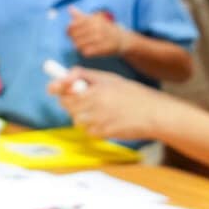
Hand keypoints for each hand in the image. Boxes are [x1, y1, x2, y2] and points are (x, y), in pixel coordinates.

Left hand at [47, 67, 171, 141]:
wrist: (155, 114)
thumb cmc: (134, 94)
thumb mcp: (111, 79)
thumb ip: (88, 76)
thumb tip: (67, 75)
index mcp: (96, 88)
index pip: (65, 89)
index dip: (57, 87)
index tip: (52, 88)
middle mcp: (95, 104)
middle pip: (67, 105)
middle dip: (72, 102)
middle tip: (85, 98)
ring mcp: (99, 121)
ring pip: (77, 119)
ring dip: (83, 116)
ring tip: (101, 110)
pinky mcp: (104, 134)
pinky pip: (89, 131)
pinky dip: (94, 127)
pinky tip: (108, 121)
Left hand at [66, 7, 126, 57]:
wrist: (122, 39)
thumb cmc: (105, 28)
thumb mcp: (95, 19)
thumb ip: (81, 15)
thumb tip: (70, 8)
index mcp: (93, 20)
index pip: (73, 25)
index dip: (68, 30)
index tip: (68, 32)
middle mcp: (97, 28)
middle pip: (74, 36)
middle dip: (73, 39)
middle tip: (75, 40)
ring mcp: (101, 38)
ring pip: (79, 45)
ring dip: (78, 46)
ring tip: (81, 45)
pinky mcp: (104, 49)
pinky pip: (87, 52)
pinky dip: (85, 52)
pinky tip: (87, 50)